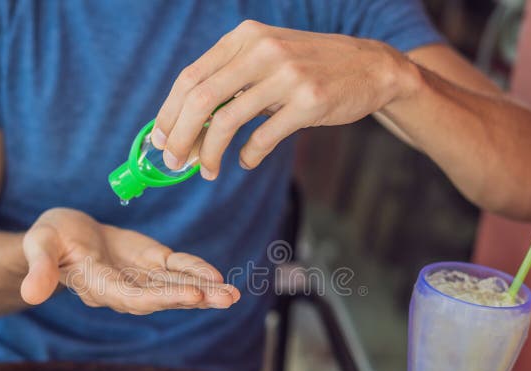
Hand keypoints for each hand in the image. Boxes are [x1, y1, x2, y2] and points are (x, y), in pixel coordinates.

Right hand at [19, 208, 239, 313]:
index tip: (190, 296)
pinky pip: (176, 268)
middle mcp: (124, 288)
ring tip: (232, 295)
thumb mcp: (39, 246)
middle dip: (193, 297)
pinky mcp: (151, 261)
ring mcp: (140, 276)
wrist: (63, 234)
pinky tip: (218, 277)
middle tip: (225, 298)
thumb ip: (40, 268)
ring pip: (175, 286)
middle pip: (161, 297)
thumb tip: (31, 294)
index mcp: (98, 286)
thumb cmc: (48, 239)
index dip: (161, 297)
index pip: (132, 297)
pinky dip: (196, 270)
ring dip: (204, 291)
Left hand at [152, 20, 417, 179]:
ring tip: (205, 171)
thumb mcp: (267, 59)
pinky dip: (248, 155)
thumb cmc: (310, 68)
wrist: (370, 67)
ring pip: (227, 121)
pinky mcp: (308, 102)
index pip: (191, 77)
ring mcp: (286, 75)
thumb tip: (187, 125)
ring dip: (209, 153)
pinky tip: (246, 161)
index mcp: (245, 38)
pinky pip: (263, 136)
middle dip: (181, 136)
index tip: (160, 140)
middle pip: (201, 98)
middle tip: (174, 163)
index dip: (169, 113)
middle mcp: (262, 50)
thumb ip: (231, 81)